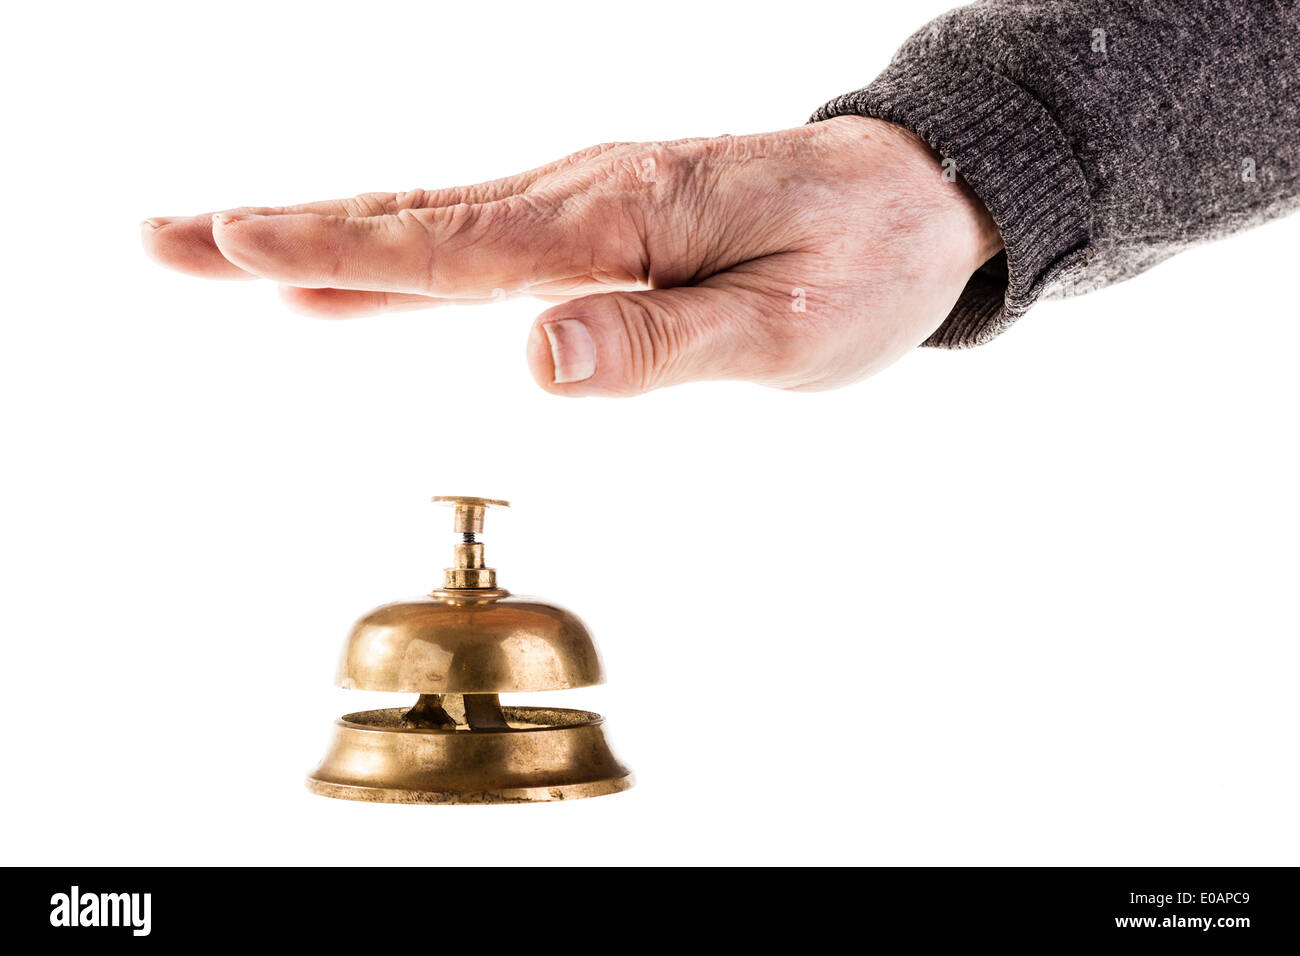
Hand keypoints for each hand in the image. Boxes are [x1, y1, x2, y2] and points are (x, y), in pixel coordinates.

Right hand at [142, 117, 1001, 395]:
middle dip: (284, 235)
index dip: (334, 252)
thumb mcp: (783, 327)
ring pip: (434, 225)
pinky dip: (401, 258)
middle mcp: (585, 198)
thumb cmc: (864, 265)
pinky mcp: (603, 220)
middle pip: (411, 221)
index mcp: (617, 222)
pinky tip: (355, 285)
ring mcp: (589, 203)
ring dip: (323, 241)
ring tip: (223, 253)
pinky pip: (481, 238)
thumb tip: (536, 358)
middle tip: (166, 239)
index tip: (229, 243)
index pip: (451, 247)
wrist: (922, 198)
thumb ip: (659, 340)